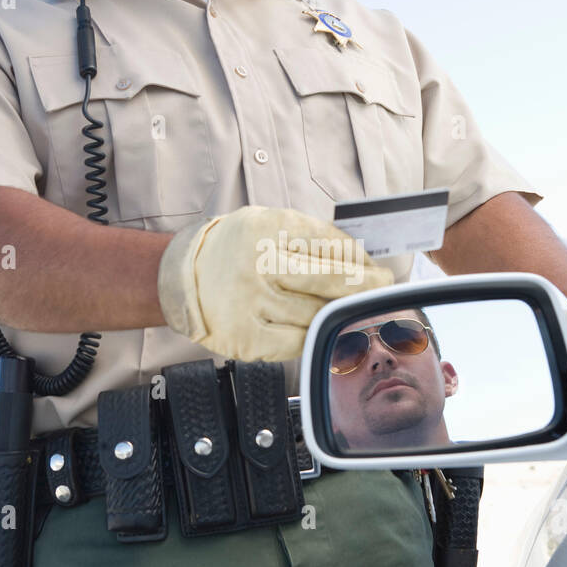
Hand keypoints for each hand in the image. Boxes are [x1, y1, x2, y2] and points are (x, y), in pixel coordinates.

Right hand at [157, 205, 394, 360]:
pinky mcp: (245, 337)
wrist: (183, 276)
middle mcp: (257, 264)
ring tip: (347, 309)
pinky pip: (296, 342)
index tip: (377, 269)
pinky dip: (312, 335)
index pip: (329, 244)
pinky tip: (316, 328)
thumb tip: (362, 258)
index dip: (360, 259)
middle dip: (364, 286)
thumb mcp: (267, 225)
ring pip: (316, 314)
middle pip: (329, 279)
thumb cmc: (236, 250)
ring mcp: (251, 303)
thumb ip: (309, 237)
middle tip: (383, 288)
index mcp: (266, 229)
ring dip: (337, 313)